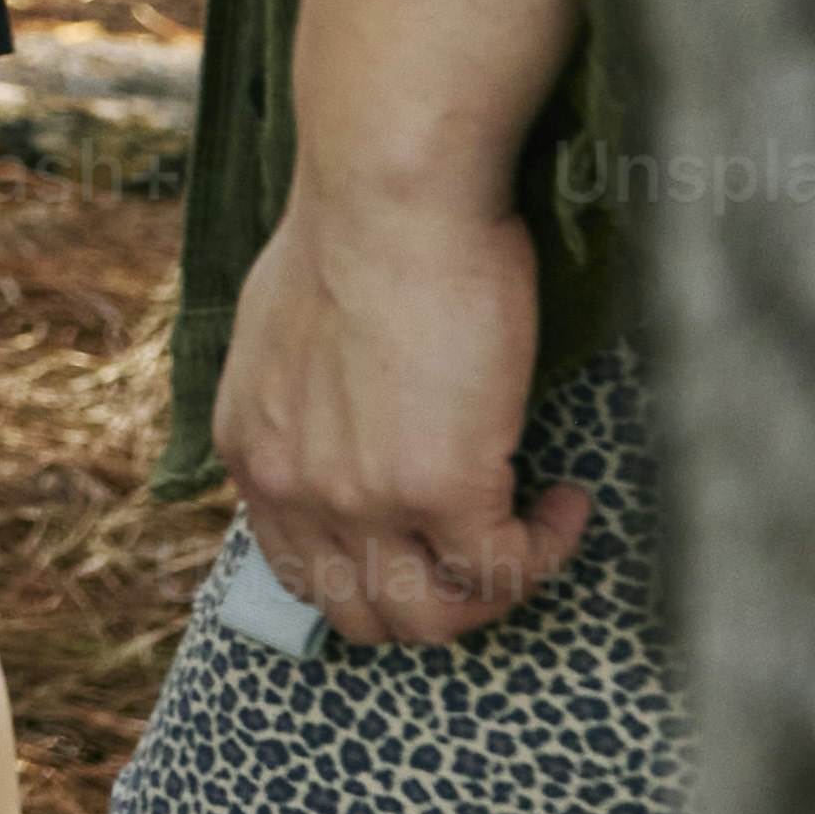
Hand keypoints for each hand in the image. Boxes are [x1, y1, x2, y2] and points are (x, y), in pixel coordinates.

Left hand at [219, 181, 585, 647]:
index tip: (431, 539)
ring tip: (530, 534)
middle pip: (362, 614)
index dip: (376, 572)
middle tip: (490, 551)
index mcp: (250, 448)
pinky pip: (503, 568)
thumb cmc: (355, 234)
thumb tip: (352, 427)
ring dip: (492, 592)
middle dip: (436, 601)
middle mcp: (291, 486)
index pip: (301, 569)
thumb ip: (304, 402)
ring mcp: (361, 497)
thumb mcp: (287, 334)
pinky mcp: (439, 488)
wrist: (390, 194)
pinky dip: (545, 549)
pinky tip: (564, 502)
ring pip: (431, 619)